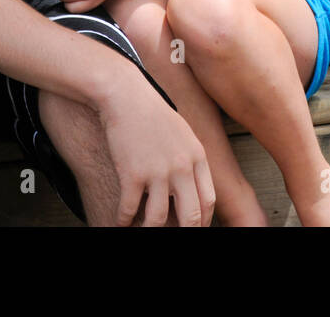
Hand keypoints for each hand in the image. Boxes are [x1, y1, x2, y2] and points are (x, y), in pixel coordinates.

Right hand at [97, 68, 216, 225]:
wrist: (124, 94)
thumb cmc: (150, 111)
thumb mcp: (182, 133)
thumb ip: (190, 160)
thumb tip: (191, 187)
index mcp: (197, 157)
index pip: (208, 201)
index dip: (201, 221)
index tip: (192, 226)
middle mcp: (181, 167)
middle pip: (191, 217)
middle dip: (183, 232)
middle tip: (173, 235)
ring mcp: (157, 172)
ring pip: (157, 219)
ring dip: (149, 229)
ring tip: (142, 228)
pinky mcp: (132, 174)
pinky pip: (129, 210)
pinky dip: (123, 221)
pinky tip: (121, 222)